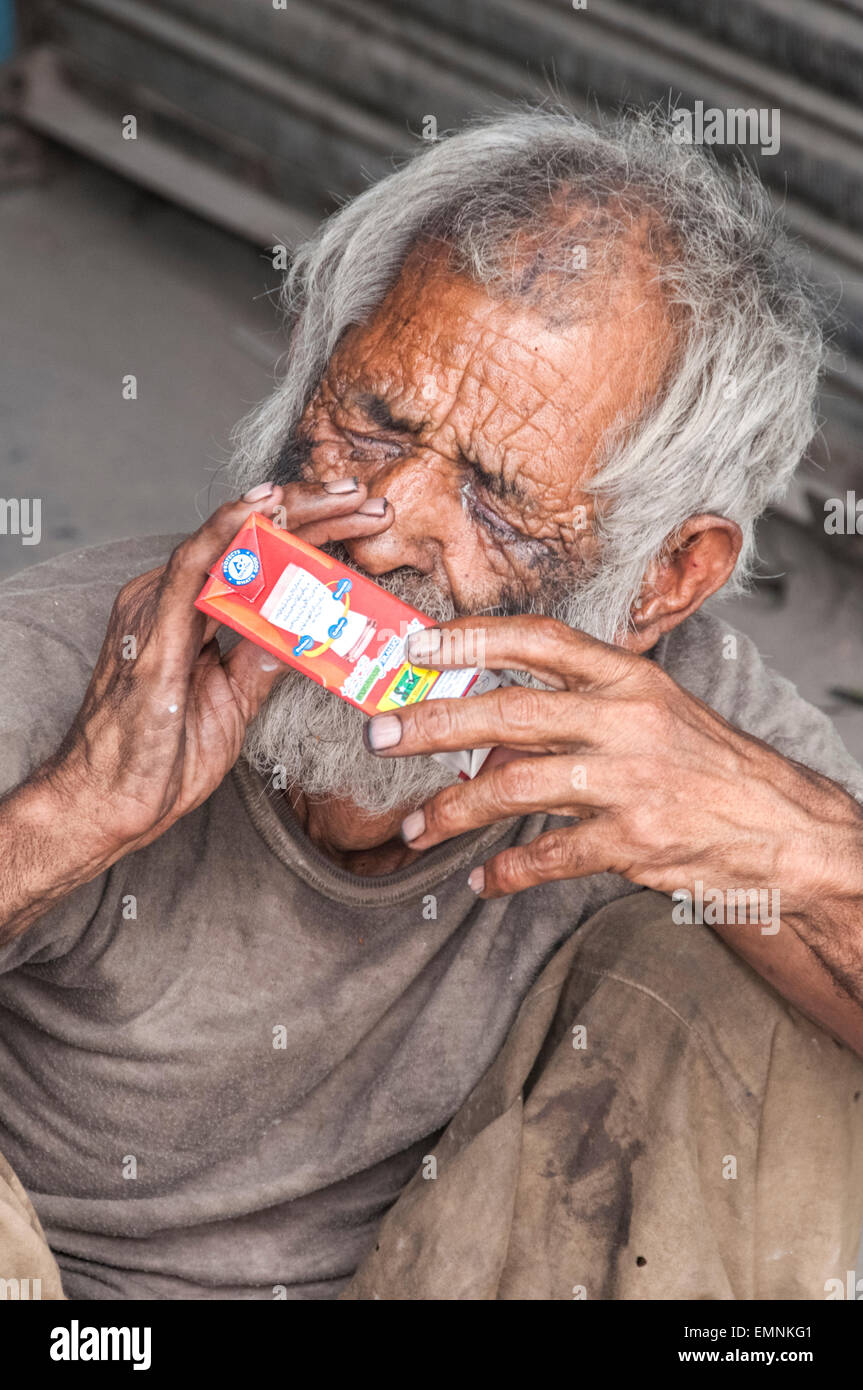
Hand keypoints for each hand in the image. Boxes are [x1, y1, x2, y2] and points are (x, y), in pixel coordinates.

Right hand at [50, 479, 391, 858]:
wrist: (109, 804)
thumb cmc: (162, 758)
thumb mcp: (234, 703)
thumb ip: (261, 660)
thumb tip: (300, 631)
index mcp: (187, 612)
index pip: (255, 556)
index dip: (311, 531)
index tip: (361, 519)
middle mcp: (170, 599)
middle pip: (248, 538)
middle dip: (313, 512)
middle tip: (366, 497)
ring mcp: (158, 609)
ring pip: (228, 540)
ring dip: (289, 514)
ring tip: (339, 497)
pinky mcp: (154, 631)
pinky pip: (193, 566)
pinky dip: (229, 532)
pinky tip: (263, 508)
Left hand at [364, 616, 862, 901]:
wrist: (785, 828)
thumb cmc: (709, 766)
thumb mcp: (655, 713)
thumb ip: (579, 712)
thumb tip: (490, 727)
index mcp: (630, 677)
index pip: (539, 640)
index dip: (471, 638)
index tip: (416, 646)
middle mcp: (626, 719)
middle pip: (509, 710)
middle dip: (433, 723)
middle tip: (380, 735)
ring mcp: (629, 781)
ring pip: (514, 785)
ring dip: (452, 809)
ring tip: (414, 826)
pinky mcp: (633, 841)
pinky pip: (549, 856)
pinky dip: (507, 872)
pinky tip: (483, 881)